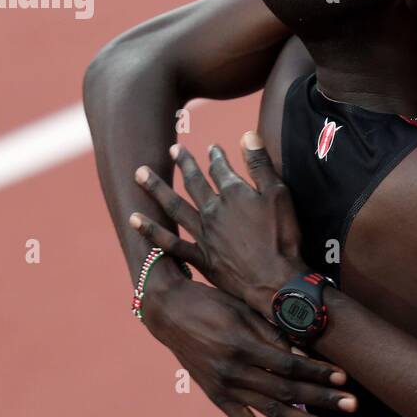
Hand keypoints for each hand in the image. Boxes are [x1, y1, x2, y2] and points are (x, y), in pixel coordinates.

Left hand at [130, 132, 306, 315]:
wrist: (276, 281)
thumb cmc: (283, 238)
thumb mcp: (279, 195)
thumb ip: (260, 164)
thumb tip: (246, 134)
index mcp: (233, 194)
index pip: (220, 169)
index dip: (216, 156)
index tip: (211, 148)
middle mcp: (213, 210)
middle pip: (193, 182)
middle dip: (183, 163)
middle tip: (173, 150)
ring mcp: (203, 234)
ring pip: (174, 206)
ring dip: (156, 188)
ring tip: (140, 173)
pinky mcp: (200, 258)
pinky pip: (170, 243)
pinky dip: (151, 231)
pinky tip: (133, 220)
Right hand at [140, 267, 355, 416]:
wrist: (170, 312)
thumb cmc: (213, 302)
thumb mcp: (244, 310)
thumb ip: (274, 335)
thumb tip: (305, 357)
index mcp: (242, 345)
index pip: (290, 364)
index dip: (318, 371)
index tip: (344, 377)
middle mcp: (234, 370)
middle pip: (287, 390)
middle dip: (322, 398)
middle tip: (353, 405)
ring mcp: (224, 386)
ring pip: (272, 410)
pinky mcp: (217, 396)